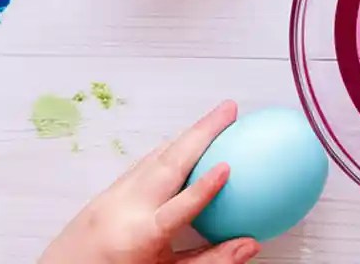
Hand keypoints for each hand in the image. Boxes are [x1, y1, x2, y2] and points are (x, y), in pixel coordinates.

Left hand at [40, 101, 259, 263]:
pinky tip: (186, 141)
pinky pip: (145, 161)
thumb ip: (210, 261)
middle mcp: (126, 209)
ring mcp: (115, 195)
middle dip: (201, 132)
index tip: (227, 167)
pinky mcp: (110, 189)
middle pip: (167, 163)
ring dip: (187, 134)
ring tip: (215, 117)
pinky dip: (169, 147)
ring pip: (156, 156)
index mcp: (140, 237)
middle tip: (228, 110)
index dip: (203, 189)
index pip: (177, 209)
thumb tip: (249, 245)